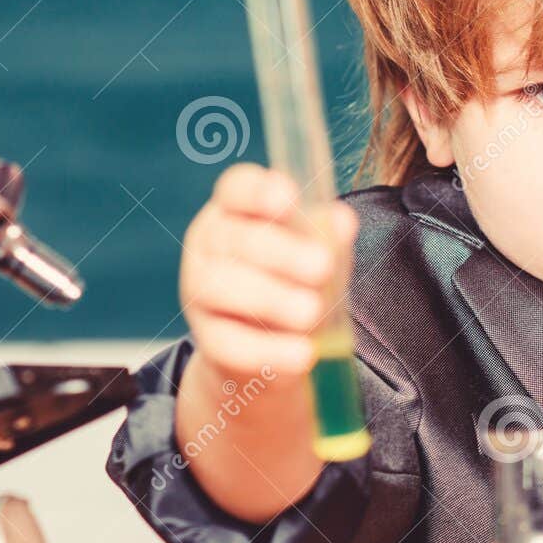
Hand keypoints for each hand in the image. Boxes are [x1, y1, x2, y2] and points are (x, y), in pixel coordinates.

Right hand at [179, 163, 357, 378]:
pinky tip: (303, 353)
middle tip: (322, 267)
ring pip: (223, 288)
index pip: (236, 188)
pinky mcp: (208, 340)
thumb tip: (341, 220)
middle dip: (281, 252)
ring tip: (311, 311)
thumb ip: (330, 237)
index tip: (287, 197)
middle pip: (234, 238)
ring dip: (272, 299)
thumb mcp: (319, 254)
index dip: (257, 191)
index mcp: (236, 211)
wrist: (273, 349)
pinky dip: (269, 350)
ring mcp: (201, 293)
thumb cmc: (297, 283)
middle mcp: (210, 246)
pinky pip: (231, 343)